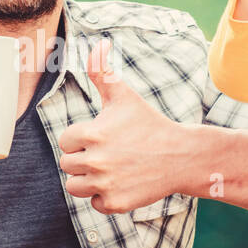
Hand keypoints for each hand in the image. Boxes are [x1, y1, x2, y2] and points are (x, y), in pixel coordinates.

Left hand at [57, 38, 183, 213]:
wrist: (181, 156)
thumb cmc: (149, 124)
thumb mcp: (124, 96)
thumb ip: (103, 71)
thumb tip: (98, 44)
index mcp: (92, 134)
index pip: (65, 141)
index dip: (81, 138)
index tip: (101, 136)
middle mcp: (96, 161)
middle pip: (68, 165)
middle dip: (83, 158)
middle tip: (109, 153)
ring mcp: (105, 184)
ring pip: (75, 186)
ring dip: (88, 179)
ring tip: (110, 168)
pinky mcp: (116, 203)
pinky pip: (94, 203)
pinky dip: (104, 196)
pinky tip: (121, 182)